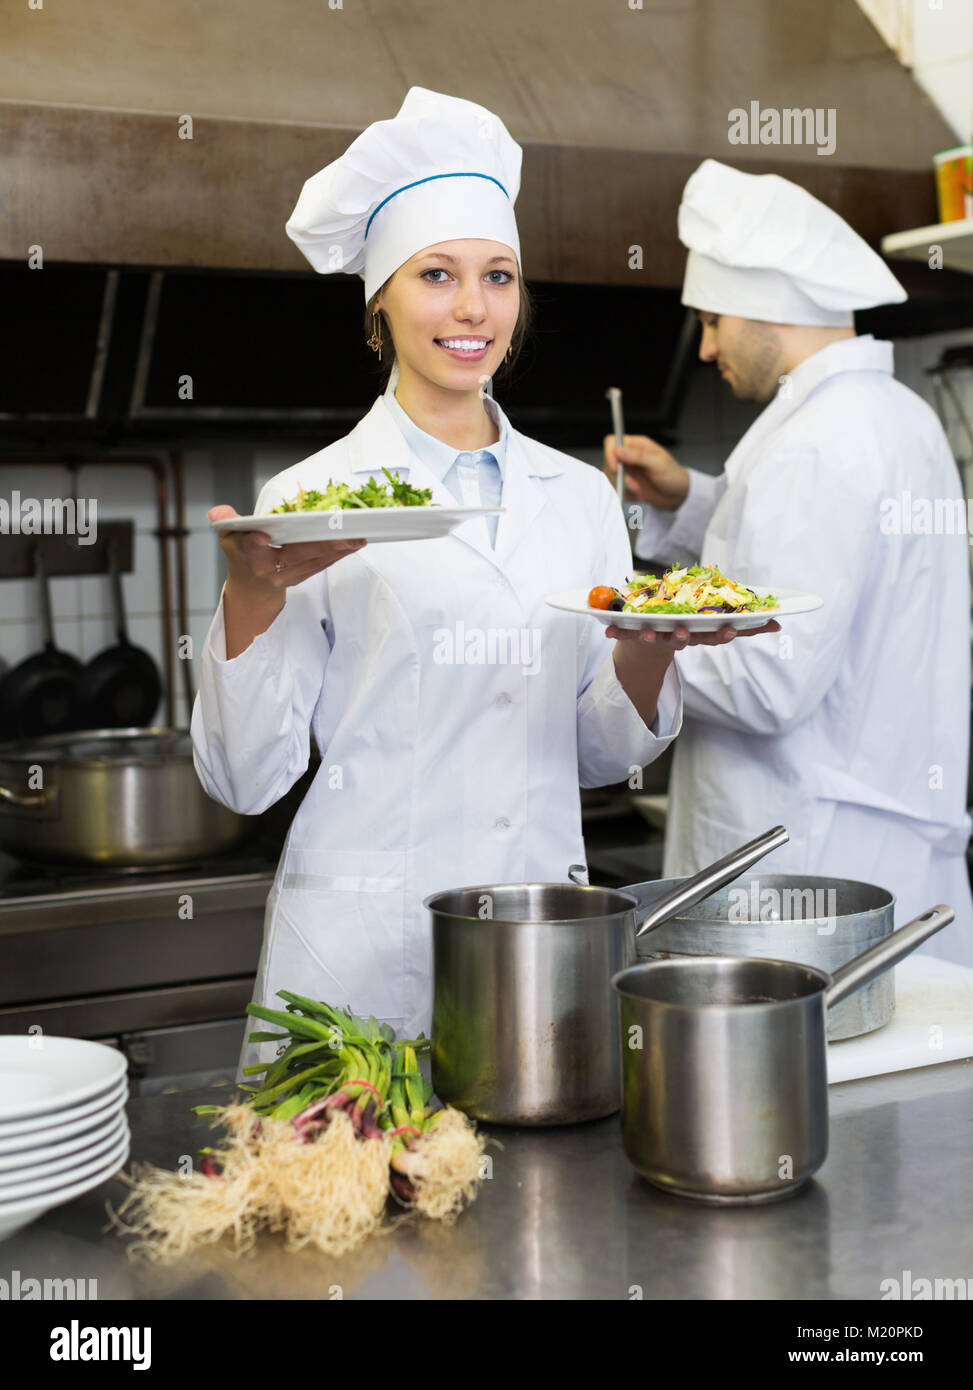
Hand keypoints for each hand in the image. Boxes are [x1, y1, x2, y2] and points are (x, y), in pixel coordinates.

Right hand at [209, 505, 366, 600]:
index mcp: (246, 554)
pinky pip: (322, 565)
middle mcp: (268, 568)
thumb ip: (225, 522)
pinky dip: (340, 554)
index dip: (255, 542)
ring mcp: (287, 575)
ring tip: (360, 537)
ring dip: (339, 550)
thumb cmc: (241, 554)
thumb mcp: (227, 536)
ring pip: (315, 561)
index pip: (249, 548)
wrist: (251, 588)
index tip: (262, 537)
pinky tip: (356, 543)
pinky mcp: (302, 577)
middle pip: (295, 555)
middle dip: (321, 545)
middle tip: (344, 534)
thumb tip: (217, 512)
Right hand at [603, 434, 689, 509]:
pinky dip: (627, 496)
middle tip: (634, 486)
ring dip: (625, 489)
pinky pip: (617, 490)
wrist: (678, 495)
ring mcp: (626, 471)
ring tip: (640, 492)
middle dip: (620, 477)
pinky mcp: (625, 485)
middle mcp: (628, 457)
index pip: (613, 442)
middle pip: (610, 462)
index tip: (616, 468)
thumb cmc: (673, 475)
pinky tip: (639, 496)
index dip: (610, 454)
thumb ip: (638, 456)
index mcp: (636, 445)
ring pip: (612, 478)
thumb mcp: (659, 463)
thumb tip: (619, 450)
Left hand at [606, 619, 780, 649]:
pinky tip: (606, 630)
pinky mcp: (640, 636)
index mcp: (703, 633)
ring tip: (650, 635)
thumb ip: (746, 622)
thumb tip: (779, 622)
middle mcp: (684, 638)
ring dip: (654, 638)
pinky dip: (617, 632)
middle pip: (688, 640)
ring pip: (658, 639)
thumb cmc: (691, 624)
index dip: (725, 634)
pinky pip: (629, 634)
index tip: (730, 631)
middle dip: (686, 637)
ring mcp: (662, 638)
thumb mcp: (718, 620)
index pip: (718, 635)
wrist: (655, 638)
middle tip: (683, 634)